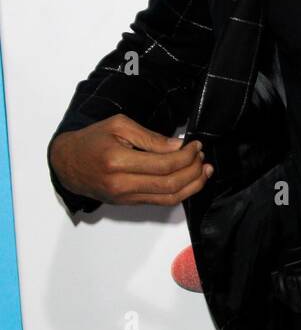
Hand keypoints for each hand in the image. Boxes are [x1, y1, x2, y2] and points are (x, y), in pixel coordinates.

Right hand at [49, 114, 213, 204]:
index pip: (164, 164)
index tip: (195, 145)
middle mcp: (121, 184)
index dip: (186, 156)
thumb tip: (177, 146)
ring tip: (204, 171)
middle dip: (193, 171)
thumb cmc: (92, 140)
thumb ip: (150, 137)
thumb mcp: (119, 126)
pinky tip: (191, 181)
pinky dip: (180, 193)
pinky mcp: (128, 203)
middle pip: (169, 184)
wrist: (68, 163)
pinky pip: (160, 202)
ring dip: (192, 186)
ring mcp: (125, 197)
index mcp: (117, 161)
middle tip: (201, 156)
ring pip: (168, 198)